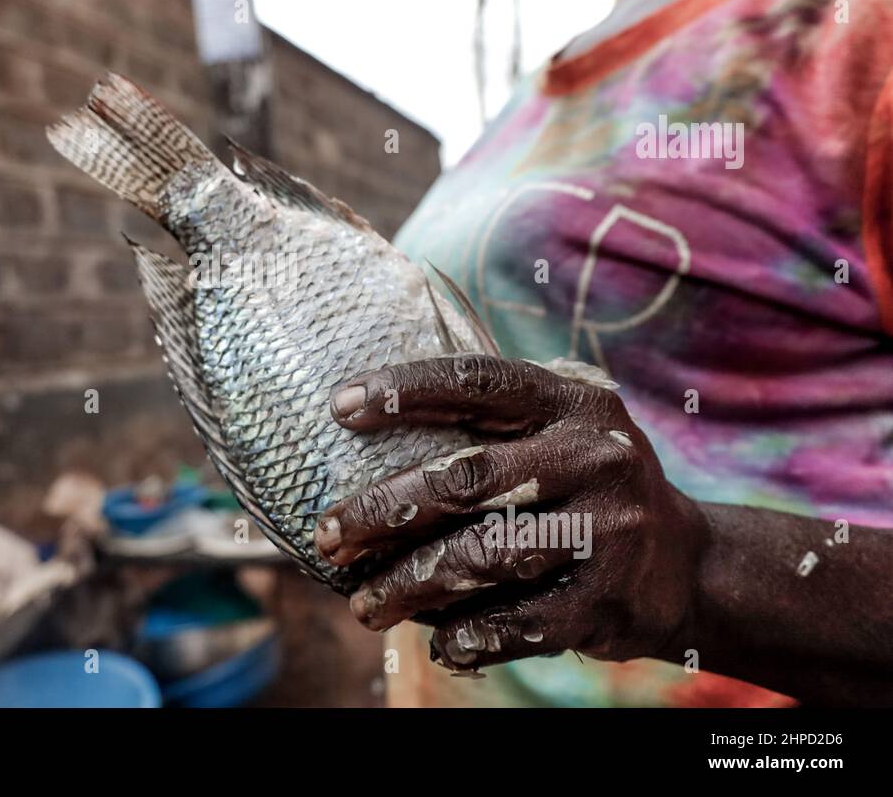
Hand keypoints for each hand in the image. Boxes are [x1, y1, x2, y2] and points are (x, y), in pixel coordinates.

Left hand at [315, 354, 709, 672]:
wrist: (692, 567)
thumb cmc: (589, 486)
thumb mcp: (563, 429)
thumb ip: (493, 422)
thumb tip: (367, 420)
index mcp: (574, 404)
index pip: (477, 382)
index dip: (403, 390)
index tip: (339, 407)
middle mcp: (594, 459)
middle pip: (465, 481)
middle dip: (382, 510)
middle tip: (328, 536)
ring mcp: (605, 533)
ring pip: (481, 559)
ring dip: (408, 584)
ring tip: (363, 603)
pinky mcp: (606, 602)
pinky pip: (514, 623)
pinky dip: (465, 635)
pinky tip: (436, 638)